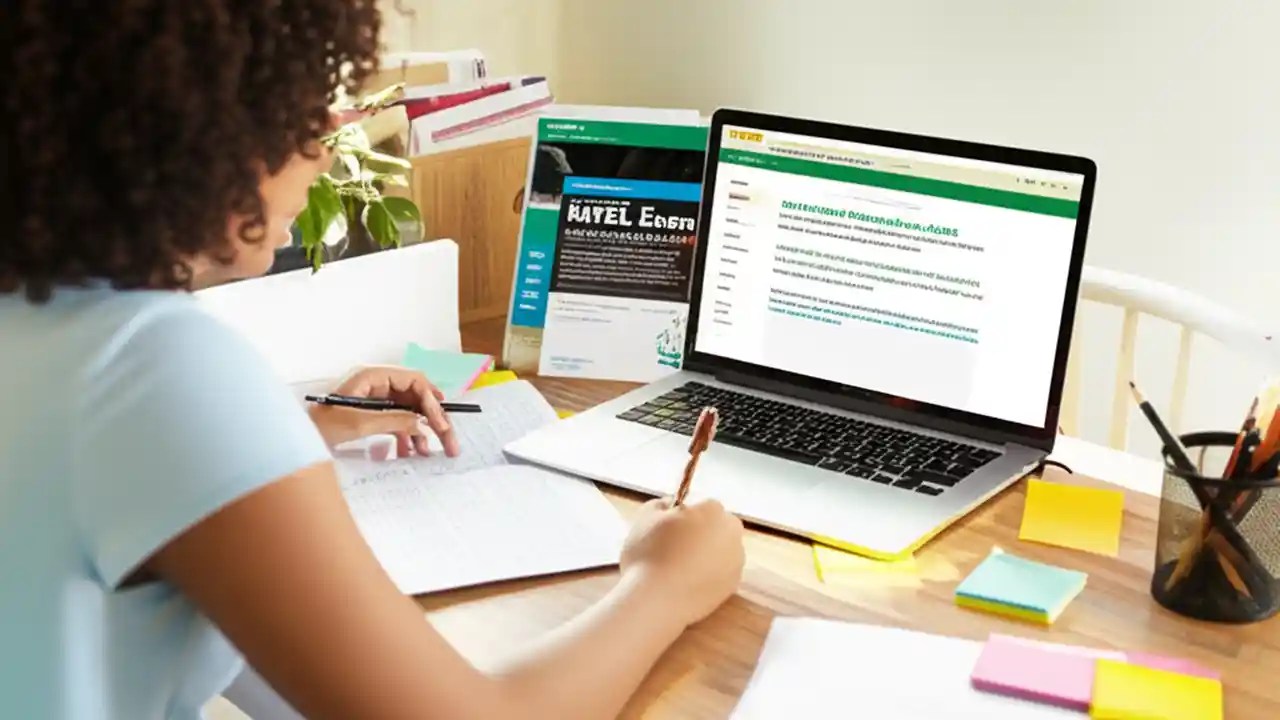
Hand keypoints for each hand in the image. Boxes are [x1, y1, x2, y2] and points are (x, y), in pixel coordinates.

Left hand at [308, 366, 460, 456]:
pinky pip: (397, 420)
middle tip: (449, 442)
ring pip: (409, 410)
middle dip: (433, 419)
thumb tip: (424, 423)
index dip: (432, 402)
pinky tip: (410, 452)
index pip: (414, 381)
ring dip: (421, 430)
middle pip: (415, 396)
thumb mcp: (360, 424)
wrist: (294, 441)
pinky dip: (406, 435)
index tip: (441, 424)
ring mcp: (375, 398)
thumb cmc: (319, 426)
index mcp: (372, 376)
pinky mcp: (371, 413)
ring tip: (427, 453)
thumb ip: (395, 421)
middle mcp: (377, 383)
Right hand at [620, 498, 744, 626]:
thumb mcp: (645, 516)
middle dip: (698, 533)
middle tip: (671, 548)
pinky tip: (685, 583)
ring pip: (718, 551)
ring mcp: (736, 561)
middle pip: (714, 526)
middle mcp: (732, 532)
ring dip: (703, 555)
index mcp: (713, 509)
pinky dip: (706, 576)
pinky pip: (718, 574)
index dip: (680, 516)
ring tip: (676, 569)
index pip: (699, 505)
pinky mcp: (732, 587)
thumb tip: (671, 507)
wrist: (656, 601)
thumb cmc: (648, 554)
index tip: (665, 529)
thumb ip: (662, 504)